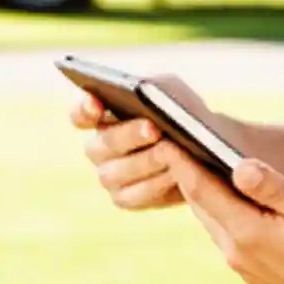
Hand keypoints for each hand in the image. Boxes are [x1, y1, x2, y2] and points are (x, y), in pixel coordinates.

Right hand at [70, 74, 207, 210]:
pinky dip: (154, 185)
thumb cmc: (180, 111)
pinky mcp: (125, 198)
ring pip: (113, 173)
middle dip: (128, 136)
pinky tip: (175, 174)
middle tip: (154, 128)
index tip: (95, 102)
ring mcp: (108, 175)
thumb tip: (145, 90)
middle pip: (101, 145)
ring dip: (145, 162)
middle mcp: (98, 148)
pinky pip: (131, 197)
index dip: (83, 108)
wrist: (202, 146)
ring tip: (170, 151)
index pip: (80, 113)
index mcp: (100, 116)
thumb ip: (153, 85)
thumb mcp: (171, 90)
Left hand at [158, 145, 283, 283]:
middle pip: (202, 205)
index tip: (163, 136)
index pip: (202, 189)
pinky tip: (236, 204)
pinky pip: (230, 239)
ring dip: (206, 196)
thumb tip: (238, 166)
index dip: (181, 161)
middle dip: (187, 175)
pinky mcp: (259, 278)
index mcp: (248, 233)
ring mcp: (247, 269)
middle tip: (173, 143)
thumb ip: (275, 190)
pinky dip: (224, 215)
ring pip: (216, 224)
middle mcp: (237, 254)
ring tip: (199, 167)